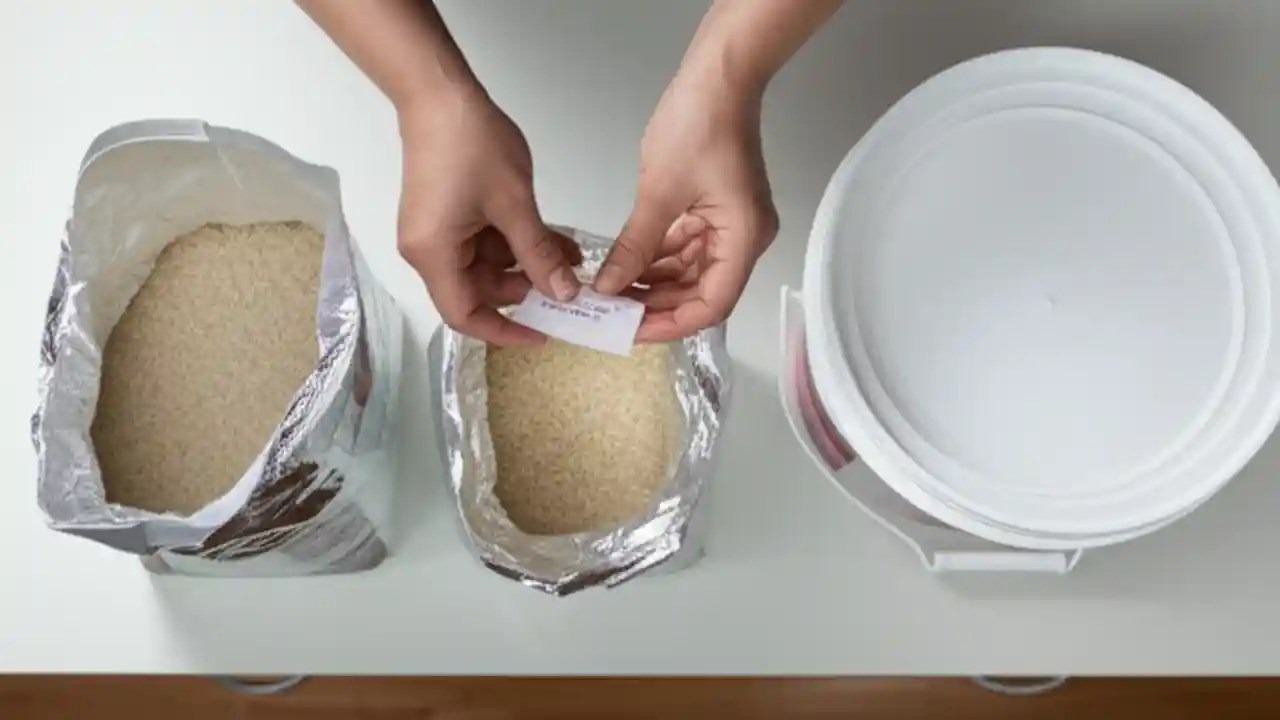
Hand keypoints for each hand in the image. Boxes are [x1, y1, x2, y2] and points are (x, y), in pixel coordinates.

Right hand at [396, 91, 580, 344]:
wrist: (439, 92)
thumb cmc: (469, 143)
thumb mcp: (514, 205)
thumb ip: (538, 254)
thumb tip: (563, 294)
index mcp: (434, 254)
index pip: (465, 315)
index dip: (505, 331)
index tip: (543, 333)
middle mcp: (428, 250)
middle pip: (477, 291)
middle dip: (525, 291)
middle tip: (568, 290)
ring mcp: (436, 231)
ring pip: (486, 266)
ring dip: (526, 263)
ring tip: (570, 259)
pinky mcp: (447, 214)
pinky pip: (483, 242)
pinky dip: (516, 242)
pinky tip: (553, 238)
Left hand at [594, 70, 777, 341]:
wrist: (719, 75)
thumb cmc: (698, 125)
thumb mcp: (659, 192)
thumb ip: (634, 246)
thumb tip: (608, 288)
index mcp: (743, 239)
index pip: (711, 306)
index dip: (670, 324)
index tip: (631, 330)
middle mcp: (744, 239)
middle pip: (702, 293)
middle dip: (658, 306)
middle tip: (612, 314)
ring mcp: (731, 225)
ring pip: (692, 273)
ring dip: (655, 284)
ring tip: (612, 293)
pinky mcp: (717, 210)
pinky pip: (688, 248)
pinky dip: (659, 259)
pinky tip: (626, 265)